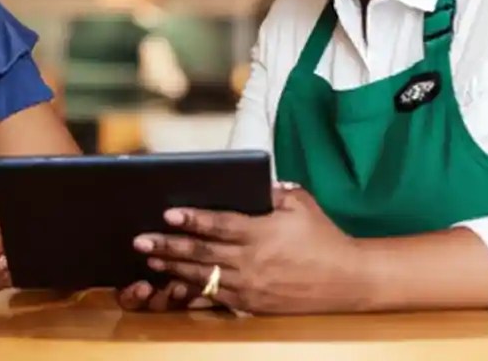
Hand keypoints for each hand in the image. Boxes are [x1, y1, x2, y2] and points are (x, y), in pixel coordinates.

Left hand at [132, 187, 364, 314]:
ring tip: (150, 260)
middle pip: (202, 253)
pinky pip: (216, 299)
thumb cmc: (324, 236)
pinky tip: (174, 286)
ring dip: (173, 268)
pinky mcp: (252, 304)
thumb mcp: (300, 203)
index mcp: (262, 232)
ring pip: (203, 277)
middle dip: (168, 246)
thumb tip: (248, 182)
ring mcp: (250, 286)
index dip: (192, 219)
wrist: (346, 280)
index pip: (219, 224)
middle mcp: (252, 261)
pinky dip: (192, 292)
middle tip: (141, 240)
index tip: (168, 214)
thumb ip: (271, 191)